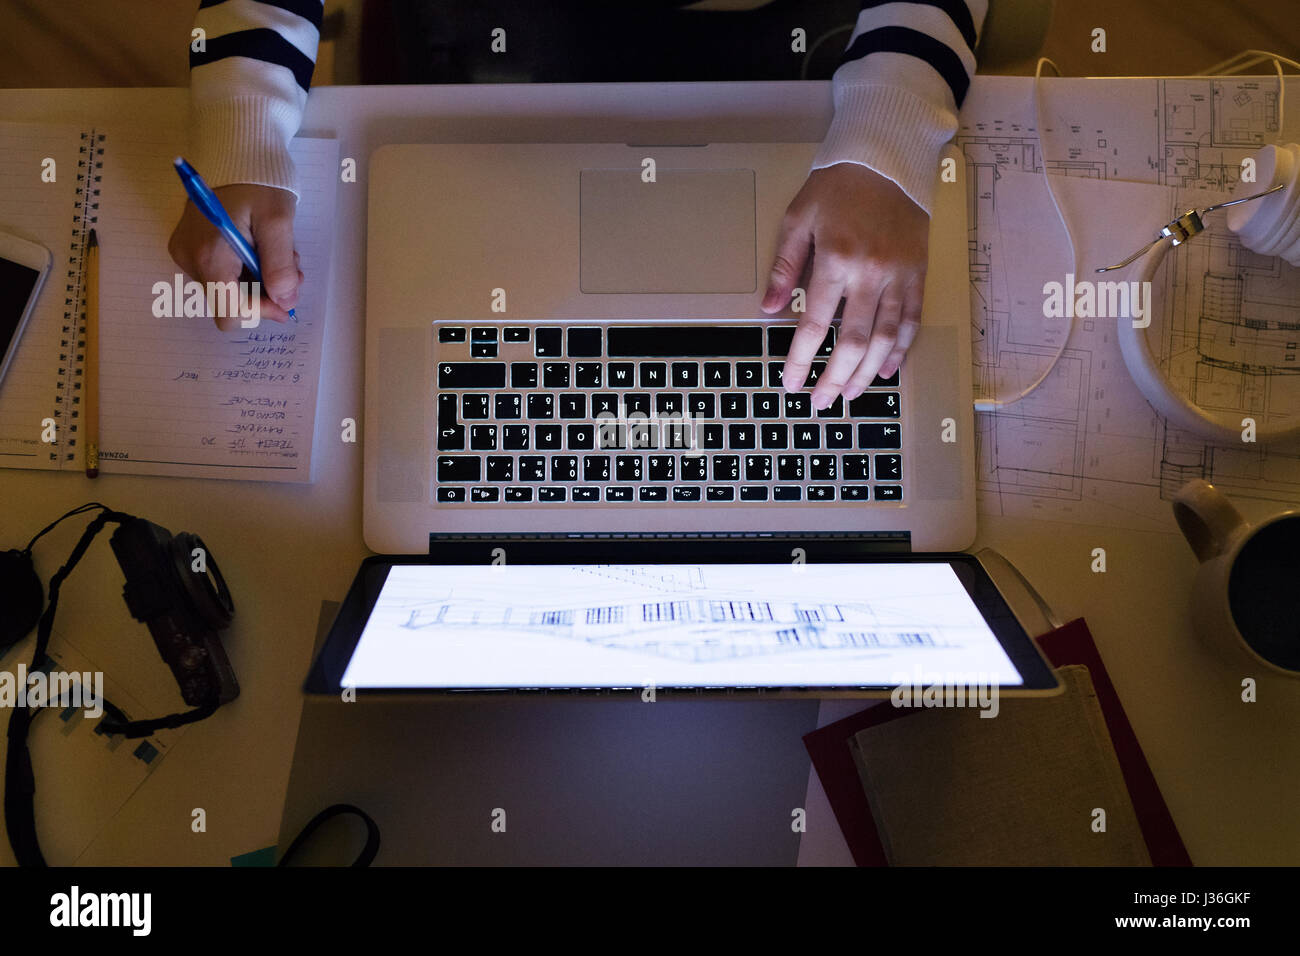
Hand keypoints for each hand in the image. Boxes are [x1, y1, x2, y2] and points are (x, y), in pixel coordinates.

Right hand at [167, 184, 302, 330]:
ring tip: (277, 252)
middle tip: (291, 269)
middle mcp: (190, 260)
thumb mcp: (278, 222)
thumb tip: (284, 301)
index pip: (230, 313)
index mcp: (209, 256)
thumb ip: (280, 266)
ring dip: (259, 281)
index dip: (261, 312)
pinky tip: (260, 249)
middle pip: (230, 302)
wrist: (235, 155)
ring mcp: (187, 254)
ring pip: (228, 290)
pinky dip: (246, 270)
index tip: (285, 297)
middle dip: (266, 293)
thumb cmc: (258, 184)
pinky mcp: (190, 248)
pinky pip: (221, 274)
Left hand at [762, 163, 927, 407]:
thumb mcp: (796, 219)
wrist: (885, 160)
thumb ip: (783, 267)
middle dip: (834, 377)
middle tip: (821, 402)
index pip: (813, 325)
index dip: (801, 360)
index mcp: (835, 261)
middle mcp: (870, 273)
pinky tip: (886, 369)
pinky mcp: (917, 272)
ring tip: (850, 395)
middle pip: (852, 341)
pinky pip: (911, 319)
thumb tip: (768, 309)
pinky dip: (900, 348)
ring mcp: (898, 275)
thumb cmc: (836, 187)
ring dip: (867, 372)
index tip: (791, 383)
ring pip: (885, 338)